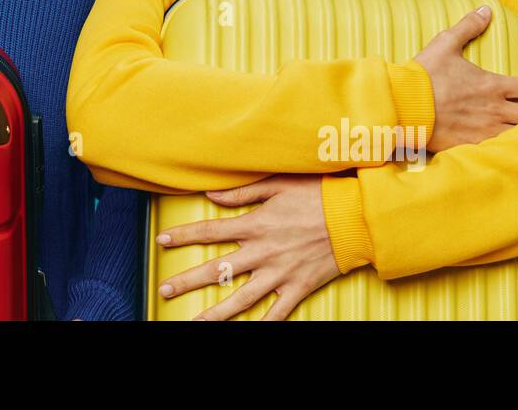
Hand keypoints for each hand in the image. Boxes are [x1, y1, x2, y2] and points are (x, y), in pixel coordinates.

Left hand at [155, 175, 340, 320]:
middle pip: (218, 270)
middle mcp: (262, 252)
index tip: (162, 240)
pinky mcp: (298, 287)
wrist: (355, 217)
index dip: (183, 236)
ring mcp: (280, 273)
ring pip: (241, 298)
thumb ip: (242, 192)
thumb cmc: (317, 195)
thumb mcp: (277, 184)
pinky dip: (263, 325)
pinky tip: (248, 332)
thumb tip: (211, 194)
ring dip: (216, 312)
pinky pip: (277, 312)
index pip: (210, 231)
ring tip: (195, 322)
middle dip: (188, 280)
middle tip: (165, 289)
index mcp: (255, 224)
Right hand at [415, 5, 517, 151]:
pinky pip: (501, 150)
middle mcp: (496, 109)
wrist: (405, 104)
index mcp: (494, 85)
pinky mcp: (472, 145)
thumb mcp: (445, 44)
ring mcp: (486, 130)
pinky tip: (502, 143)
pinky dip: (507, 146)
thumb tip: (486, 9)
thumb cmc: (425, 75)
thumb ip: (468, 27)